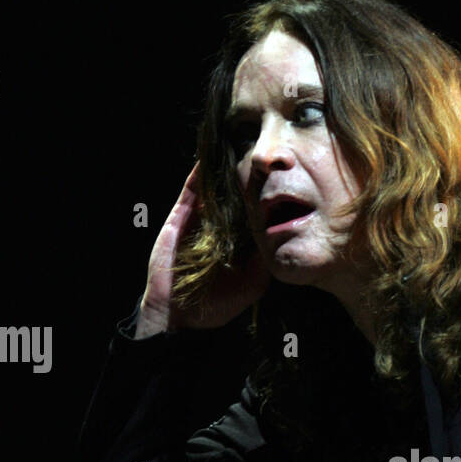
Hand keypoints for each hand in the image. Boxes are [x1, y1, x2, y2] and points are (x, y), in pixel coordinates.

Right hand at [137, 160, 269, 336]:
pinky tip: (210, 157)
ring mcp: (200, 220)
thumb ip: (266, 261)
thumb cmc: (216, 306)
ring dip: (223, 171)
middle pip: (236, 197)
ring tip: (238, 147)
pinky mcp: (181, 217)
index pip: (255, 215)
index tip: (284, 182)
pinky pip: (191, 191)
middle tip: (262, 158)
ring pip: (214, 189)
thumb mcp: (252, 284)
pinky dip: (199, 174)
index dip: (267, 200)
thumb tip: (282, 235)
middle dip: (247, 180)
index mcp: (240, 242)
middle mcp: (222, 229)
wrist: (177, 314)